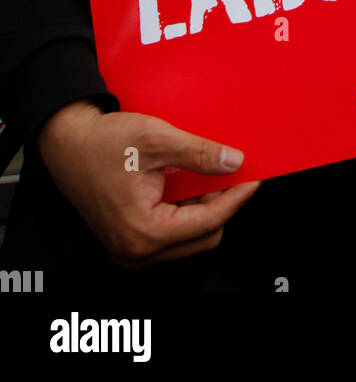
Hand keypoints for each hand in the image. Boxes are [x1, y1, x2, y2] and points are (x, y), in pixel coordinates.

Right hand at [36, 100, 259, 268]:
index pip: (208, 223)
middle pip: (203, 238)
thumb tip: (234, 162)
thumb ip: (199, 154)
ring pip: (189, 238)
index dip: (236, 198)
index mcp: (144, 232)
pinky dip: (186, 211)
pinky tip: (188, 184)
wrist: (67, 143)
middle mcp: (136, 251)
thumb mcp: (157, 140)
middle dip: (221, 205)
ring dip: (204, 209)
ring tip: (208, 176)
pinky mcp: (128, 240)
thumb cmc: (101, 143)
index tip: (253, 179)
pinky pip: (171, 234)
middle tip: (230, 174)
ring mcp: (131, 250)